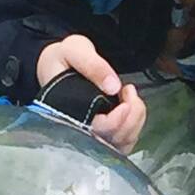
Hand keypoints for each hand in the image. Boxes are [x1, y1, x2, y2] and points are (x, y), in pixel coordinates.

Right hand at [36, 34, 145, 155]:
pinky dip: (134, 126)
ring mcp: (91, 135)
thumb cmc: (63, 59)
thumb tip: (113, 87)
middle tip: (129, 91)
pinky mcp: (102, 134)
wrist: (58, 64)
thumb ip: (92, 65)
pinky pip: (123, 141)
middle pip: (112, 141)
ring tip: (130, 95)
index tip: (126, 96)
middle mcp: (78, 130)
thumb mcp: (75, 51)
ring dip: (136, 121)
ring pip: (121, 143)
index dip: (116, 120)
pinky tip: (131, 107)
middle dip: (132, 117)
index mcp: (65, 112)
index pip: (95, 130)